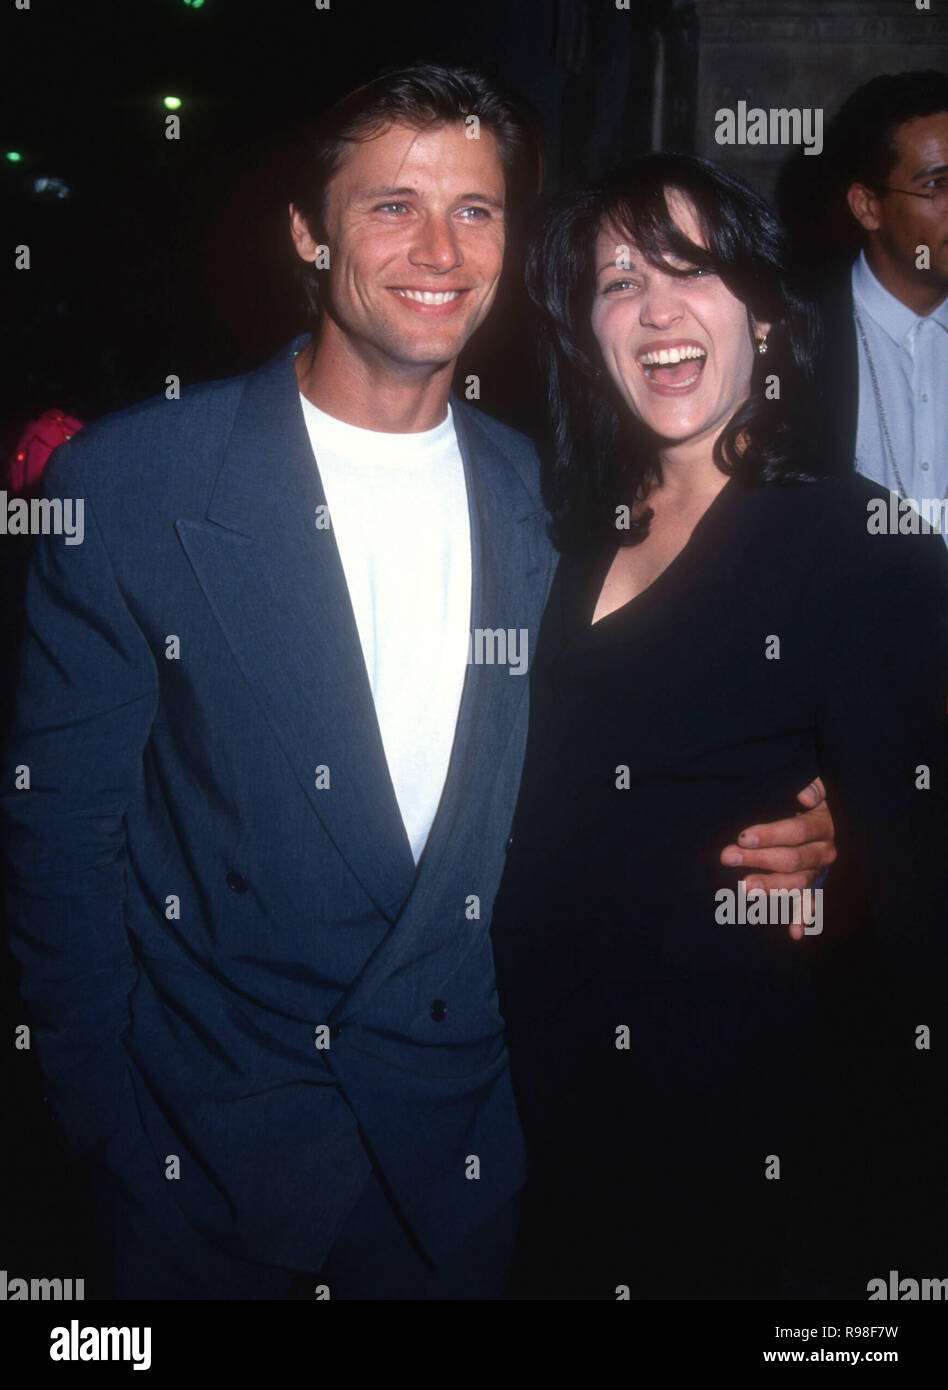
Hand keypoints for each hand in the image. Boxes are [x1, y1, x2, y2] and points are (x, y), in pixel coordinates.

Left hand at [719, 778, 835, 939]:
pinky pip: (810, 904)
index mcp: (823, 826)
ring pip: (796, 884)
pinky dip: (803, 918)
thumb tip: (805, 797)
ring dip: (771, 888)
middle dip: (758, 859)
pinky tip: (794, 933)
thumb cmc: (815, 801)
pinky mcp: (815, 886)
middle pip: (791, 860)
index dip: (770, 835)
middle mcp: (824, 852)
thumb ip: (815, 788)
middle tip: (728, 857)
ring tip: (744, 888)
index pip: (796, 833)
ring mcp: (819, 871)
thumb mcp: (818, 789)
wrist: (833, 819)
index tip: (742, 837)